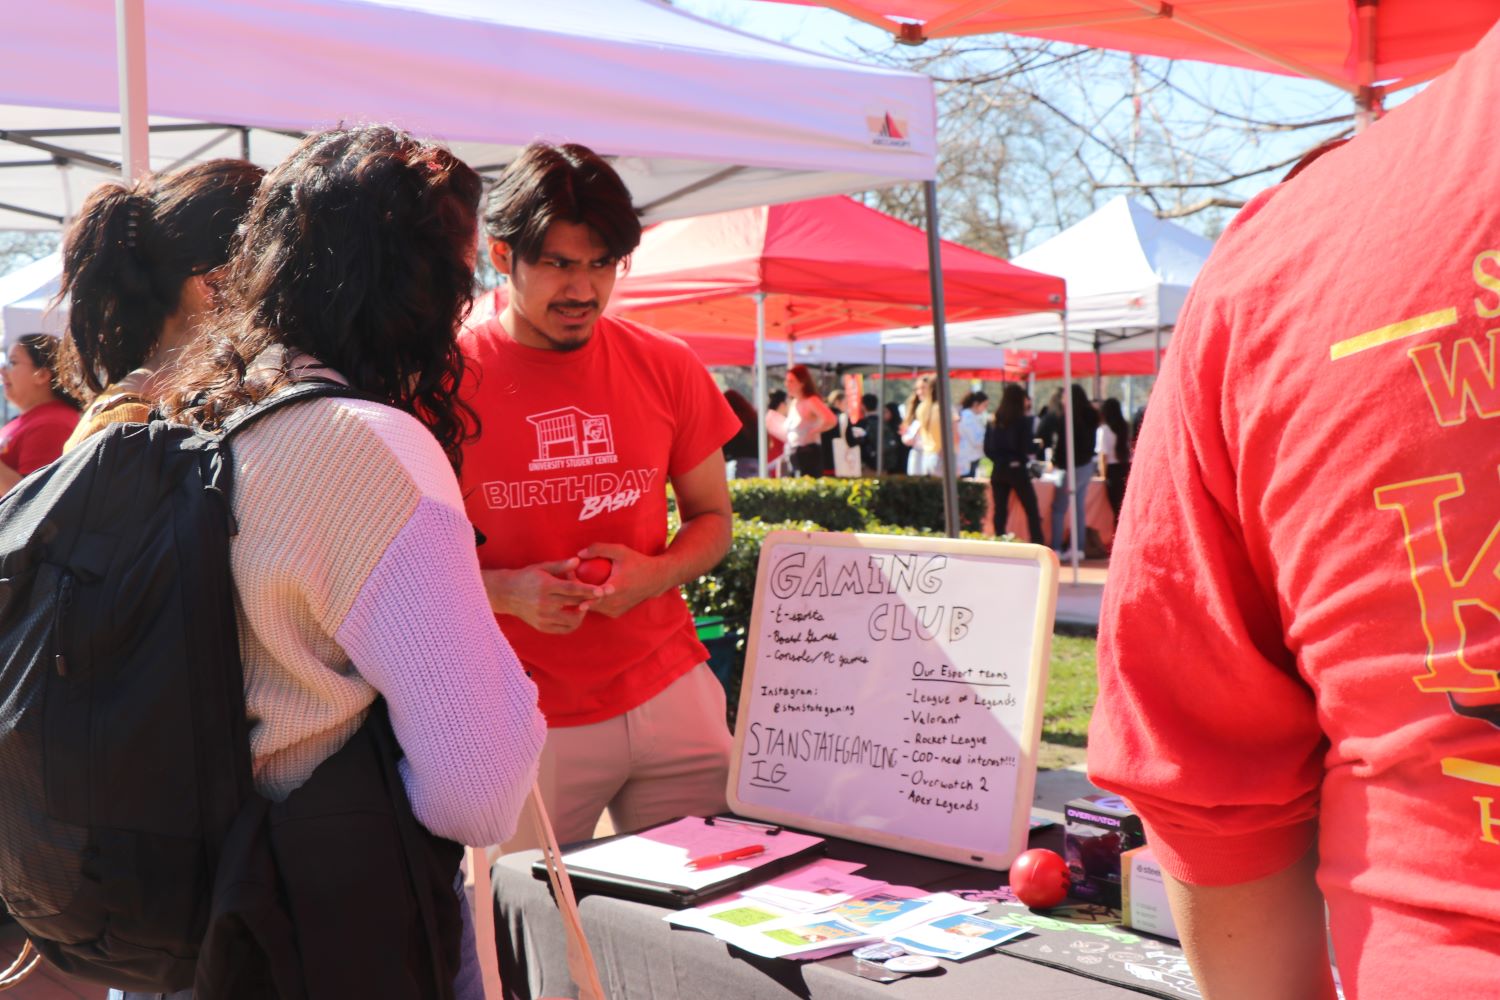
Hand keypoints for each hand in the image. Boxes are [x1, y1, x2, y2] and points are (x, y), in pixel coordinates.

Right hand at [481, 559, 606, 634]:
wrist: (506, 594)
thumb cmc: (526, 577)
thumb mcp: (542, 568)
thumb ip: (561, 566)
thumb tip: (578, 561)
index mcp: (546, 587)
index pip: (571, 590)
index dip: (588, 590)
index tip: (602, 590)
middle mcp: (544, 604)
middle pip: (574, 604)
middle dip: (591, 600)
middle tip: (602, 596)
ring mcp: (543, 618)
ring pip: (572, 621)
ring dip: (583, 614)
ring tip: (585, 605)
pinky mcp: (542, 627)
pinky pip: (564, 629)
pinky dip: (573, 623)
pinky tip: (576, 614)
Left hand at [573, 542, 666, 618]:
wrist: (655, 579)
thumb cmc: (637, 562)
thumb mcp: (620, 551)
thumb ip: (599, 549)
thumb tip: (578, 554)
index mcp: (614, 589)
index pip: (588, 592)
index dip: (575, 584)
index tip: (568, 574)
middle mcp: (614, 604)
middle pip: (586, 601)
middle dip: (575, 591)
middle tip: (567, 579)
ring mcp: (614, 611)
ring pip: (591, 607)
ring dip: (582, 597)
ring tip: (574, 584)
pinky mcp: (615, 614)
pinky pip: (598, 608)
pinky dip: (592, 601)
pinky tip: (585, 591)